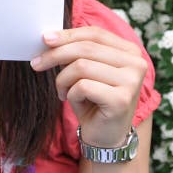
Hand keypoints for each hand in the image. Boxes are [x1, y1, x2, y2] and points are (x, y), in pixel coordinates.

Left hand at [30, 26, 147, 147]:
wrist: (105, 138)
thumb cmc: (93, 100)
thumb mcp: (85, 71)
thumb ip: (76, 52)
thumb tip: (49, 37)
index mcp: (130, 51)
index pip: (95, 34)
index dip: (68, 34)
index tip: (44, 39)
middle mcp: (137, 63)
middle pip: (86, 48)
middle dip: (55, 55)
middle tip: (36, 64)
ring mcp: (132, 81)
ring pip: (81, 66)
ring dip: (62, 79)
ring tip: (62, 91)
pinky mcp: (122, 99)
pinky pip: (82, 86)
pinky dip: (70, 93)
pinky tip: (73, 101)